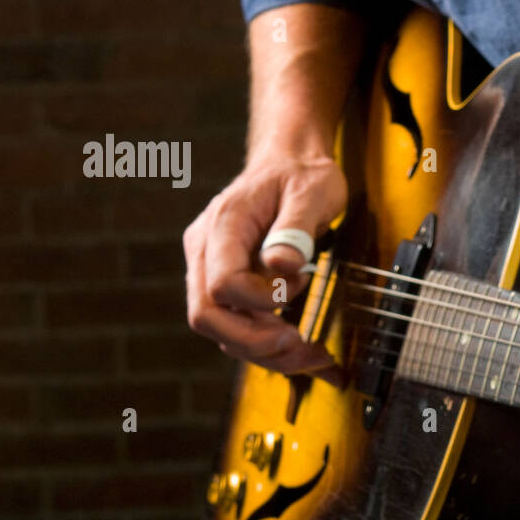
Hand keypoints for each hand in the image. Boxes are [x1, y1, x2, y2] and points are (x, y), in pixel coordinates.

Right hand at [183, 152, 345, 375]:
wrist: (291, 163)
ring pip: (221, 330)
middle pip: (207, 316)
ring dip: (265, 352)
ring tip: (313, 356)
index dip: (257, 301)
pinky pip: (238, 325)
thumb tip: (283, 267)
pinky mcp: (227, 286)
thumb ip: (297, 228)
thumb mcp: (313, 191)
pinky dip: (268, 345)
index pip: (221, 283)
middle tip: (301, 345)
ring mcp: (211, 270)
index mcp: (223, 226)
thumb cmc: (302, 174)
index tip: (297, 287)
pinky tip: (304, 351)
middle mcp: (206, 251)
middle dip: (254, 342)